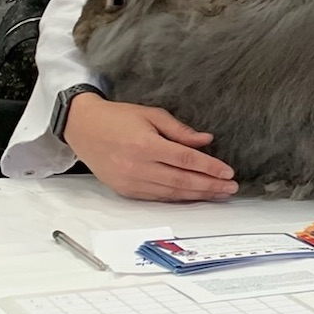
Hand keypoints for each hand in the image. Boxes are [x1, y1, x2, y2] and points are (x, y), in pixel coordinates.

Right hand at [64, 94, 237, 201]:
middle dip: (209, 186)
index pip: (186, 159)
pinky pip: (157, 197)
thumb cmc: (119, 117)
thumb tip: (207, 141)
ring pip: (170, 193)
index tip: (228, 172)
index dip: (210, 168)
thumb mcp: (151, 115)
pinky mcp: (125, 190)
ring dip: (197, 195)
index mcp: (145, 144)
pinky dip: (177, 198)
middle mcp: (137, 166)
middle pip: (181, 180)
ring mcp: (130, 181)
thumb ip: (180, 131)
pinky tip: (194, 196)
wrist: (83, 128)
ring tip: (218, 194)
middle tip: (230, 188)